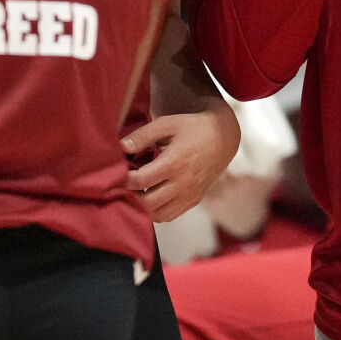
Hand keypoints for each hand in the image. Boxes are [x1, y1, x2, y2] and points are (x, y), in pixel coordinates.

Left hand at [122, 103, 241, 222]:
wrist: (224, 138)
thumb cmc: (192, 128)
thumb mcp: (167, 124)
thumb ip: (142, 136)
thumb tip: (120, 147)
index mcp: (174, 163)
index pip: (141, 181)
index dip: (123, 179)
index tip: (116, 172)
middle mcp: (182, 184)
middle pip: (147, 203)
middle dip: (130, 196)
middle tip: (122, 184)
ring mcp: (189, 195)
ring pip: (158, 215)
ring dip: (142, 207)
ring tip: (136, 191)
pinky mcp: (193, 200)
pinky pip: (170, 215)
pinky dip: (156, 211)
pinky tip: (150, 196)